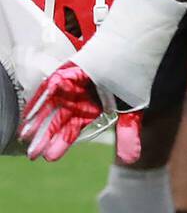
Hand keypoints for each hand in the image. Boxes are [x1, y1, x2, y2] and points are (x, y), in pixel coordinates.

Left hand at [20, 62, 139, 163]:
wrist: (133, 53)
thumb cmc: (133, 80)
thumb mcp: (131, 111)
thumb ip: (128, 134)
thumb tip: (129, 159)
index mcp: (90, 110)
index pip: (71, 130)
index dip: (60, 143)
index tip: (49, 158)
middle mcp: (76, 101)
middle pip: (57, 122)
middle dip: (44, 138)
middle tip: (33, 154)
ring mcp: (69, 87)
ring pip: (49, 107)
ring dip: (37, 122)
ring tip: (26, 136)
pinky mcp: (64, 74)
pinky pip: (48, 89)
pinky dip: (39, 101)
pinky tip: (29, 114)